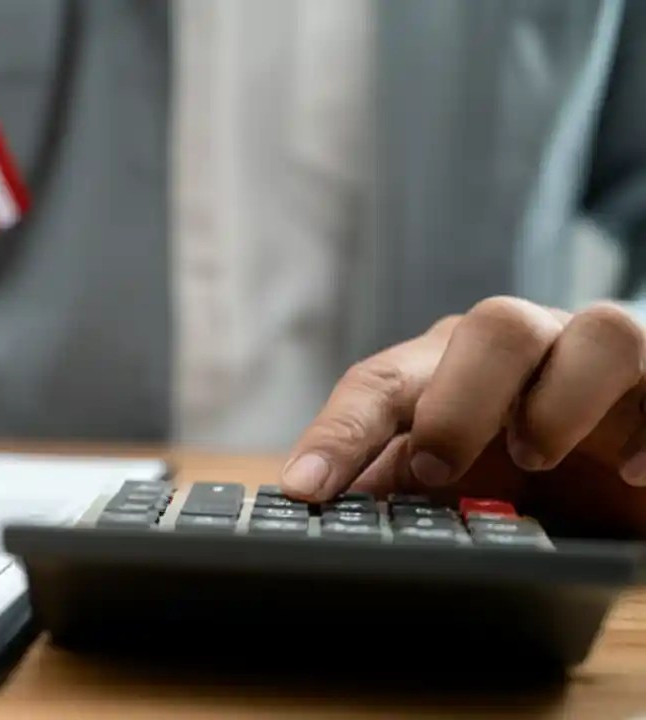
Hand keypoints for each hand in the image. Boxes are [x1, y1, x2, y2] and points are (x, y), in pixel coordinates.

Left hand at [281, 296, 645, 537]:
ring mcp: (600, 363)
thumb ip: (385, 494)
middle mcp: (526, 352)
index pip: (381, 384)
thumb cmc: (508, 474)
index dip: (339, 434)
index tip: (305, 490)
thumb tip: (311, 514)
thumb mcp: (440, 490)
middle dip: (462, 398)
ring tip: (536, 455)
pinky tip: (632, 474)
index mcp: (448, 370)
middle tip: (438, 468)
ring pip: (600, 328)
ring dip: (564, 394)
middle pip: (496, 326)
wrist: (613, 472)